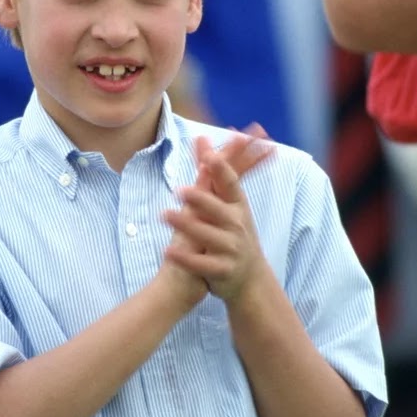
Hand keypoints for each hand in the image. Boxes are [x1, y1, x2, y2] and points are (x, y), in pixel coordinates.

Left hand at [160, 125, 271, 307]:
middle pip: (217, 210)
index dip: (221, 171)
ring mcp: (231, 249)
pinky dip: (184, 258)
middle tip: (181, 190)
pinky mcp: (222, 270)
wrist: (250, 278)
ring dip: (186, 225)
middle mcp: (237, 226)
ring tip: (165, 215)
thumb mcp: (228, 202)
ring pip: (206, 236)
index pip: (231, 185)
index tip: (210, 157)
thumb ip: (212, 172)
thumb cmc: (234, 232)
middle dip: (201, 199)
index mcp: (238, 207)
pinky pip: (200, 264)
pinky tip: (167, 251)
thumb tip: (202, 137)